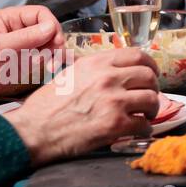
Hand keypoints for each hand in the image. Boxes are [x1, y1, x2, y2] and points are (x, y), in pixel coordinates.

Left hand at [0, 6, 64, 106]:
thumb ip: (26, 37)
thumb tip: (52, 27)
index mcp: (10, 19)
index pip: (40, 14)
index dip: (51, 25)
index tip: (56, 41)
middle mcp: (19, 29)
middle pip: (48, 28)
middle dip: (55, 42)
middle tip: (56, 56)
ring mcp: (24, 44)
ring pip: (50, 43)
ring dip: (54, 53)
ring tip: (50, 65)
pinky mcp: (26, 59)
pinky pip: (45, 56)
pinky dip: (49, 61)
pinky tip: (44, 68)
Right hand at [5, 48, 159, 166]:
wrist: (32, 131)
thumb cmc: (46, 106)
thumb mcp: (70, 74)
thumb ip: (96, 69)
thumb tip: (118, 71)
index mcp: (97, 63)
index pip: (138, 55)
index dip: (150, 65)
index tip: (152, 73)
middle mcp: (108, 78)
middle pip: (149, 77)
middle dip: (153, 88)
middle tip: (149, 97)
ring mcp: (114, 101)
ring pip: (151, 99)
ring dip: (152, 109)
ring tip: (145, 115)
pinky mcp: (115, 125)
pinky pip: (144, 124)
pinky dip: (144, 129)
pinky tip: (138, 130)